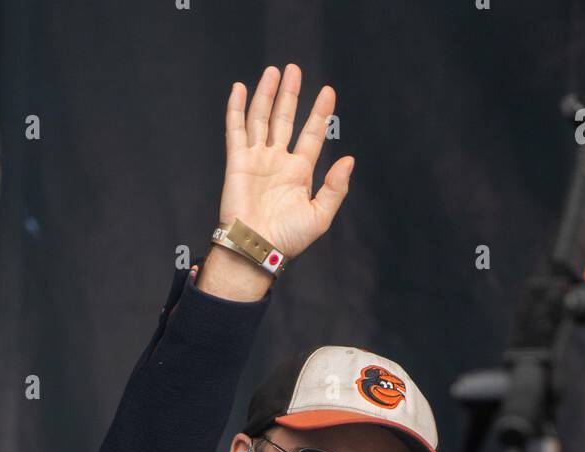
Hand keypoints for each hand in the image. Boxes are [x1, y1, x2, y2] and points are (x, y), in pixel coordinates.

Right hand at [218, 63, 353, 260]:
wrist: (257, 249)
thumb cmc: (287, 239)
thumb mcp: (320, 215)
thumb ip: (335, 188)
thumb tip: (349, 160)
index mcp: (299, 173)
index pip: (312, 134)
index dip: (320, 113)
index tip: (329, 92)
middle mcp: (278, 162)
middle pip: (285, 119)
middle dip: (290, 95)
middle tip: (294, 69)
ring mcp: (257, 160)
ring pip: (261, 118)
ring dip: (266, 95)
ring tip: (274, 72)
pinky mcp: (237, 162)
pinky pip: (236, 130)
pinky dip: (236, 109)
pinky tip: (240, 88)